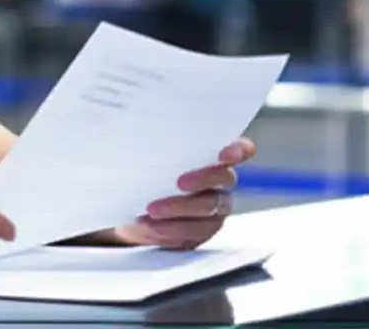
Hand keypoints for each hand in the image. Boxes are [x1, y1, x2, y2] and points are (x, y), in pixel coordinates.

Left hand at [117, 137, 255, 249]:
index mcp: (211, 158)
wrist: (130, 213)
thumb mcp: (145, 160)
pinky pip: (193, 233)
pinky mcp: (200, 233)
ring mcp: (214, 210)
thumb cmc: (142, 179)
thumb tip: (141, 134)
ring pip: (208, 209)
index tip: (225, 154)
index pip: (238, 150)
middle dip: (202, 179)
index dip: (238, 150)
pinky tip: (149, 225)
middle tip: (179, 183)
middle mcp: (219, 183)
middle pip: (224, 178)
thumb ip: (155, 150)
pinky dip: (169, 229)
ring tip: (152, 210)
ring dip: (179, 208)